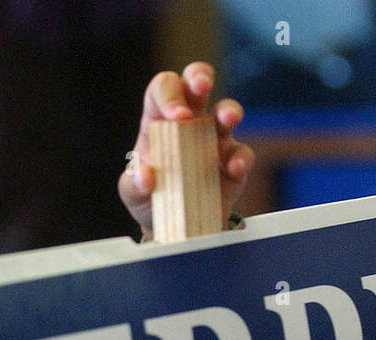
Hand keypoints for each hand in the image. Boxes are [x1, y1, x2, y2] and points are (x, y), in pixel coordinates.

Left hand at [119, 61, 253, 238]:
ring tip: (227, 119)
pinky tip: (234, 168)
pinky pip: (242, 152)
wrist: (173, 228)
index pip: (164, 89)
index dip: (170, 95)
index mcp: (159, 120)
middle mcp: (189, 122)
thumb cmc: (150, 199)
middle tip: (202, 86)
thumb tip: (145, 175)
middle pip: (196, 82)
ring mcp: (213, 139)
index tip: (177, 117)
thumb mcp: (133, 194)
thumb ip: (134, 184)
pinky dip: (241, 158)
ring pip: (226, 110)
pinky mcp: (233, 162)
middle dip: (200, 76)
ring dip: (229, 110)